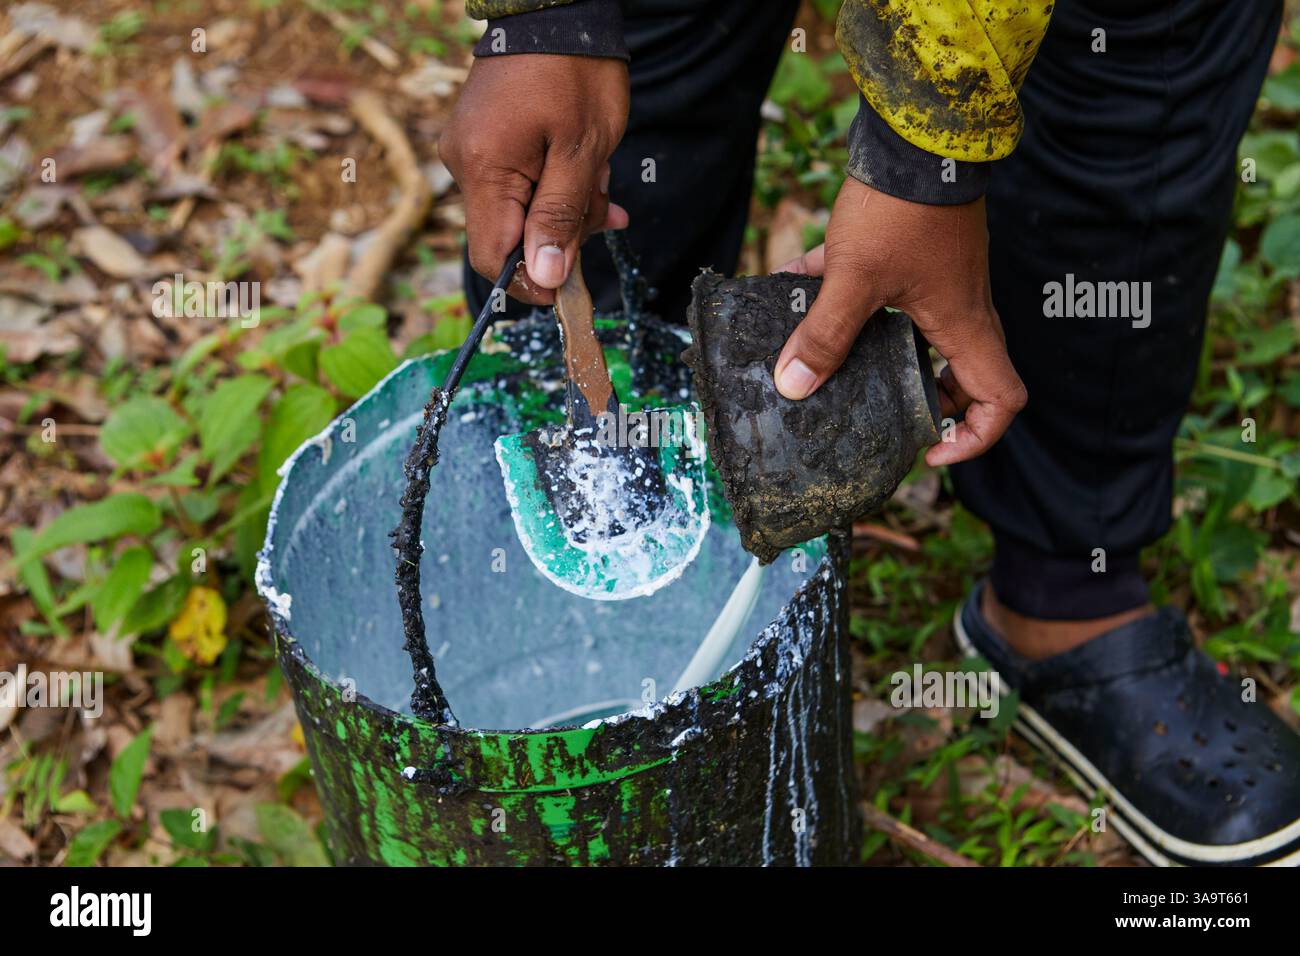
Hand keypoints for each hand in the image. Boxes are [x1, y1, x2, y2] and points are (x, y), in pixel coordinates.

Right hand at [441, 54, 629, 303]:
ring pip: (518, 210)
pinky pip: (515, 183)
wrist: (556, 9)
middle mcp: (464, 164)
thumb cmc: (576, 70)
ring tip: (598, 173)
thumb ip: (561, 216)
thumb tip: (544, 278)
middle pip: (510, 236)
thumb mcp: (583, 149)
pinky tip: (579, 164)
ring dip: (565, 206)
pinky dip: (552, 184)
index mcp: (484, 169)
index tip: (573, 284)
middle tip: (606, 207)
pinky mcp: (482, 141)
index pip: (494, 258)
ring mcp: (470, 151)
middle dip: (563, 233)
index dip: (533, 282)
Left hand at [773, 178, 1025, 466]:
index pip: (1000, 400)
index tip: (929, 448)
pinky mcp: (915, 251)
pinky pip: (883, 289)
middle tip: (880, 411)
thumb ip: (823, 335)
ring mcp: (940, 278)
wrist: (916, 128)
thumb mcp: (852, 278)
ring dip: (877, 349)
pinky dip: (842, 293)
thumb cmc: (899, 207)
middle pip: (960, 375)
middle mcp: (961, 307)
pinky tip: (788, 286)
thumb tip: (792, 387)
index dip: (974, 438)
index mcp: (963, 325)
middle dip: (921, 400)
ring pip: (918, 333)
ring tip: (825, 358)